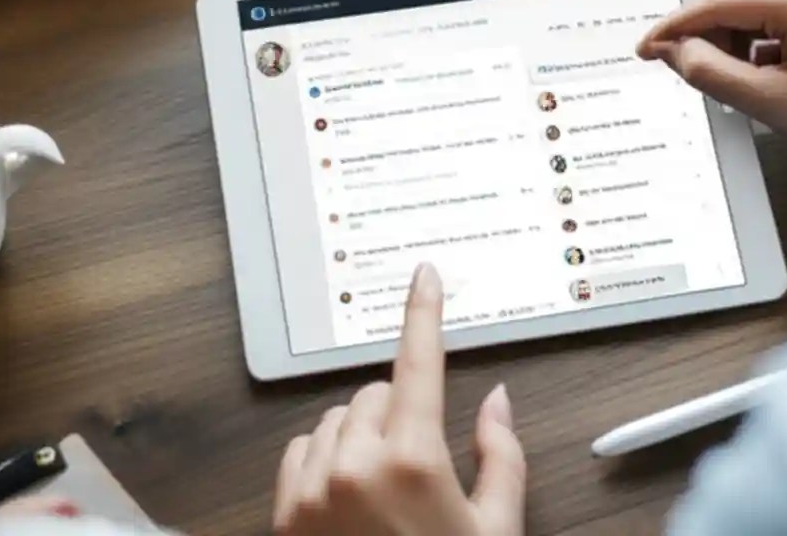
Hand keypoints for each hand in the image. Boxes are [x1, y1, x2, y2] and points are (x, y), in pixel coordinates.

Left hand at [273, 264, 526, 535]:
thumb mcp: (495, 530)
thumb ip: (501, 457)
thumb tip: (497, 399)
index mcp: (414, 463)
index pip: (420, 366)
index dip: (423, 314)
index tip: (425, 277)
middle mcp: (356, 468)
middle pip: (375, 394)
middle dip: (399, 412)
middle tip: (421, 458)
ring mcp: (313, 491)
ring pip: (336, 420)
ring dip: (360, 436)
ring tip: (385, 485)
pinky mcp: (285, 515)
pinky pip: (301, 450)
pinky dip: (324, 460)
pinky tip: (347, 493)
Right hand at [637, 0, 786, 180]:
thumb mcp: (769, 104)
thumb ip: (710, 72)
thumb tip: (672, 51)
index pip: (716, 1)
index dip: (673, 27)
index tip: (643, 51)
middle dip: (703, 31)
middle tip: (693, 75)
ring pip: (749, 1)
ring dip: (729, 37)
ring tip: (737, 84)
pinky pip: (774, 14)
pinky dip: (754, 41)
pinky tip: (762, 78)